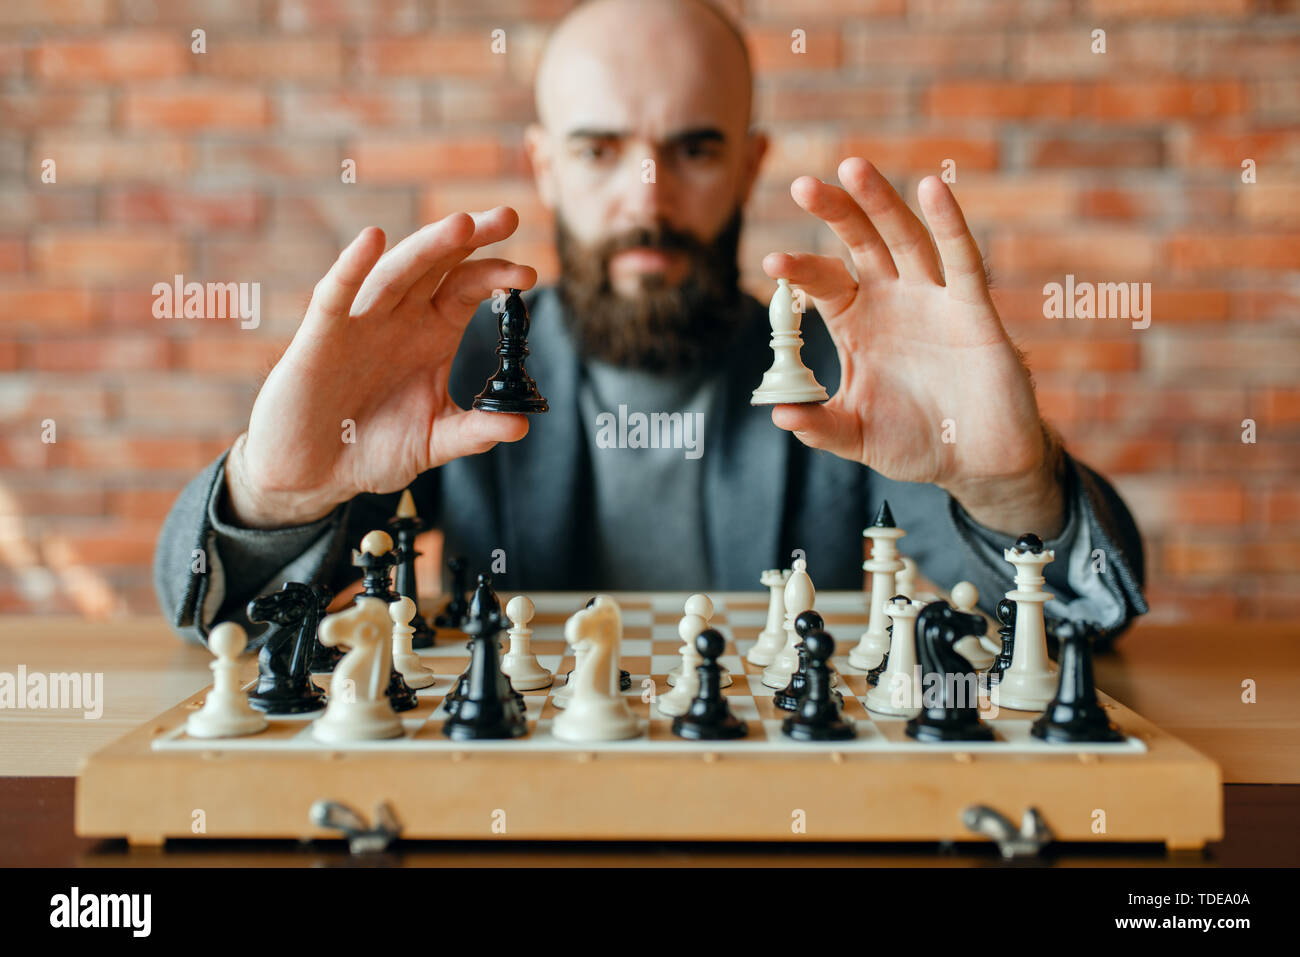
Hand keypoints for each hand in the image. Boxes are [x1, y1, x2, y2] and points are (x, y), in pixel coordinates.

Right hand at [226, 207, 536, 528]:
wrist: (312, 474)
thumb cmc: (371, 449)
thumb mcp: (432, 442)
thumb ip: (474, 432)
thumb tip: (522, 426)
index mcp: (431, 334)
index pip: (468, 289)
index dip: (496, 276)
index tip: (529, 277)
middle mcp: (399, 318)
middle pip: (439, 265)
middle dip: (472, 238)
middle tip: (508, 217)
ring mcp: (360, 323)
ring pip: (396, 272)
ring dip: (427, 246)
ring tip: (462, 225)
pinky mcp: (321, 338)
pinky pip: (336, 296)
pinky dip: (352, 267)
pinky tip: (373, 241)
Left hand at [763, 158, 1063, 536]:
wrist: (976, 461)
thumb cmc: (915, 442)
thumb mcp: (857, 436)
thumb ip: (820, 427)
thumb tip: (779, 415)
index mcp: (857, 323)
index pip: (824, 284)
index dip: (800, 272)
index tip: (772, 264)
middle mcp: (892, 300)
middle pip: (860, 243)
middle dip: (835, 213)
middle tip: (803, 185)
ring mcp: (933, 299)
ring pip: (906, 238)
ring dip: (881, 203)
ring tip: (853, 167)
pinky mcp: (974, 309)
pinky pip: (962, 260)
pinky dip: (950, 224)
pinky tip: (933, 189)